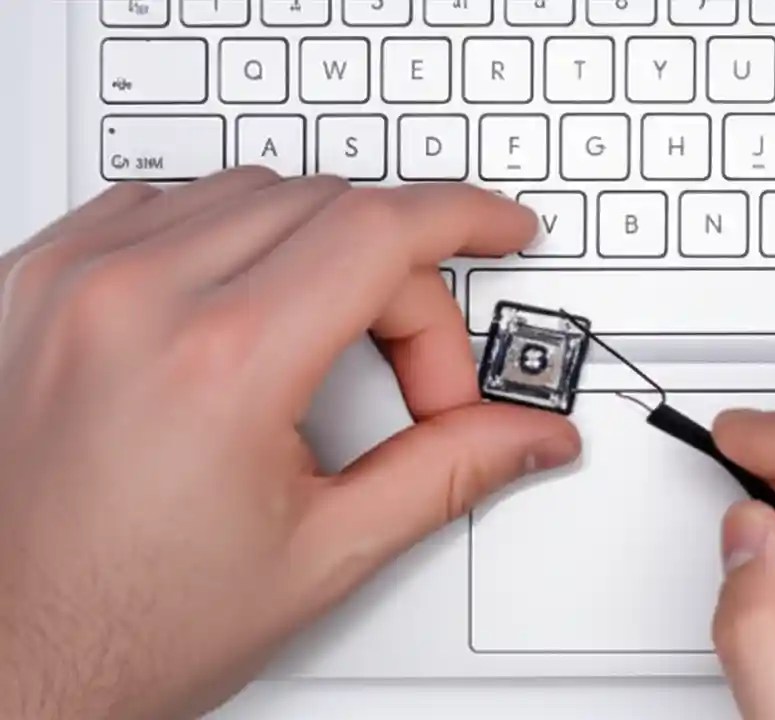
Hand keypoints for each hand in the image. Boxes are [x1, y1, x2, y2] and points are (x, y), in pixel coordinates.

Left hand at [0, 169, 580, 719]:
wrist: (1, 663)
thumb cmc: (127, 626)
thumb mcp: (322, 556)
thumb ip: (448, 473)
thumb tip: (528, 436)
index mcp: (219, 364)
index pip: (381, 231)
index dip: (466, 220)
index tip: (501, 232)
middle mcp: (132, 301)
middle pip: (331, 208)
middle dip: (402, 281)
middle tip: (411, 375)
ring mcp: (69, 283)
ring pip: (251, 189)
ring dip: (318, 249)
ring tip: (324, 349)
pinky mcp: (31, 283)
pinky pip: (160, 201)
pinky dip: (228, 234)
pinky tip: (245, 306)